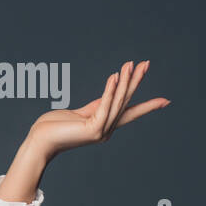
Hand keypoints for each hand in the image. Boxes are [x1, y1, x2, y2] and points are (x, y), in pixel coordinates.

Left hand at [26, 60, 168, 158]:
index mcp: (106, 126)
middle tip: (147, 63)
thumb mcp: (81, 113)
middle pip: (125, 101)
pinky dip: (110, 90)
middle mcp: (107, 130)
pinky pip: (104, 105)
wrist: (40, 141)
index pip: (129, 112)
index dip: (147, 105)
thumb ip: (98, 104)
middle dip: (136, 81)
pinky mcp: (93, 129)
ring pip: (117, 102)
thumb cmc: (56, 127)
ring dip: (125, 81)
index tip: (165, 101)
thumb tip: (112, 90)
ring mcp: (101, 131)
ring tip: (131, 64)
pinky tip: (115, 76)